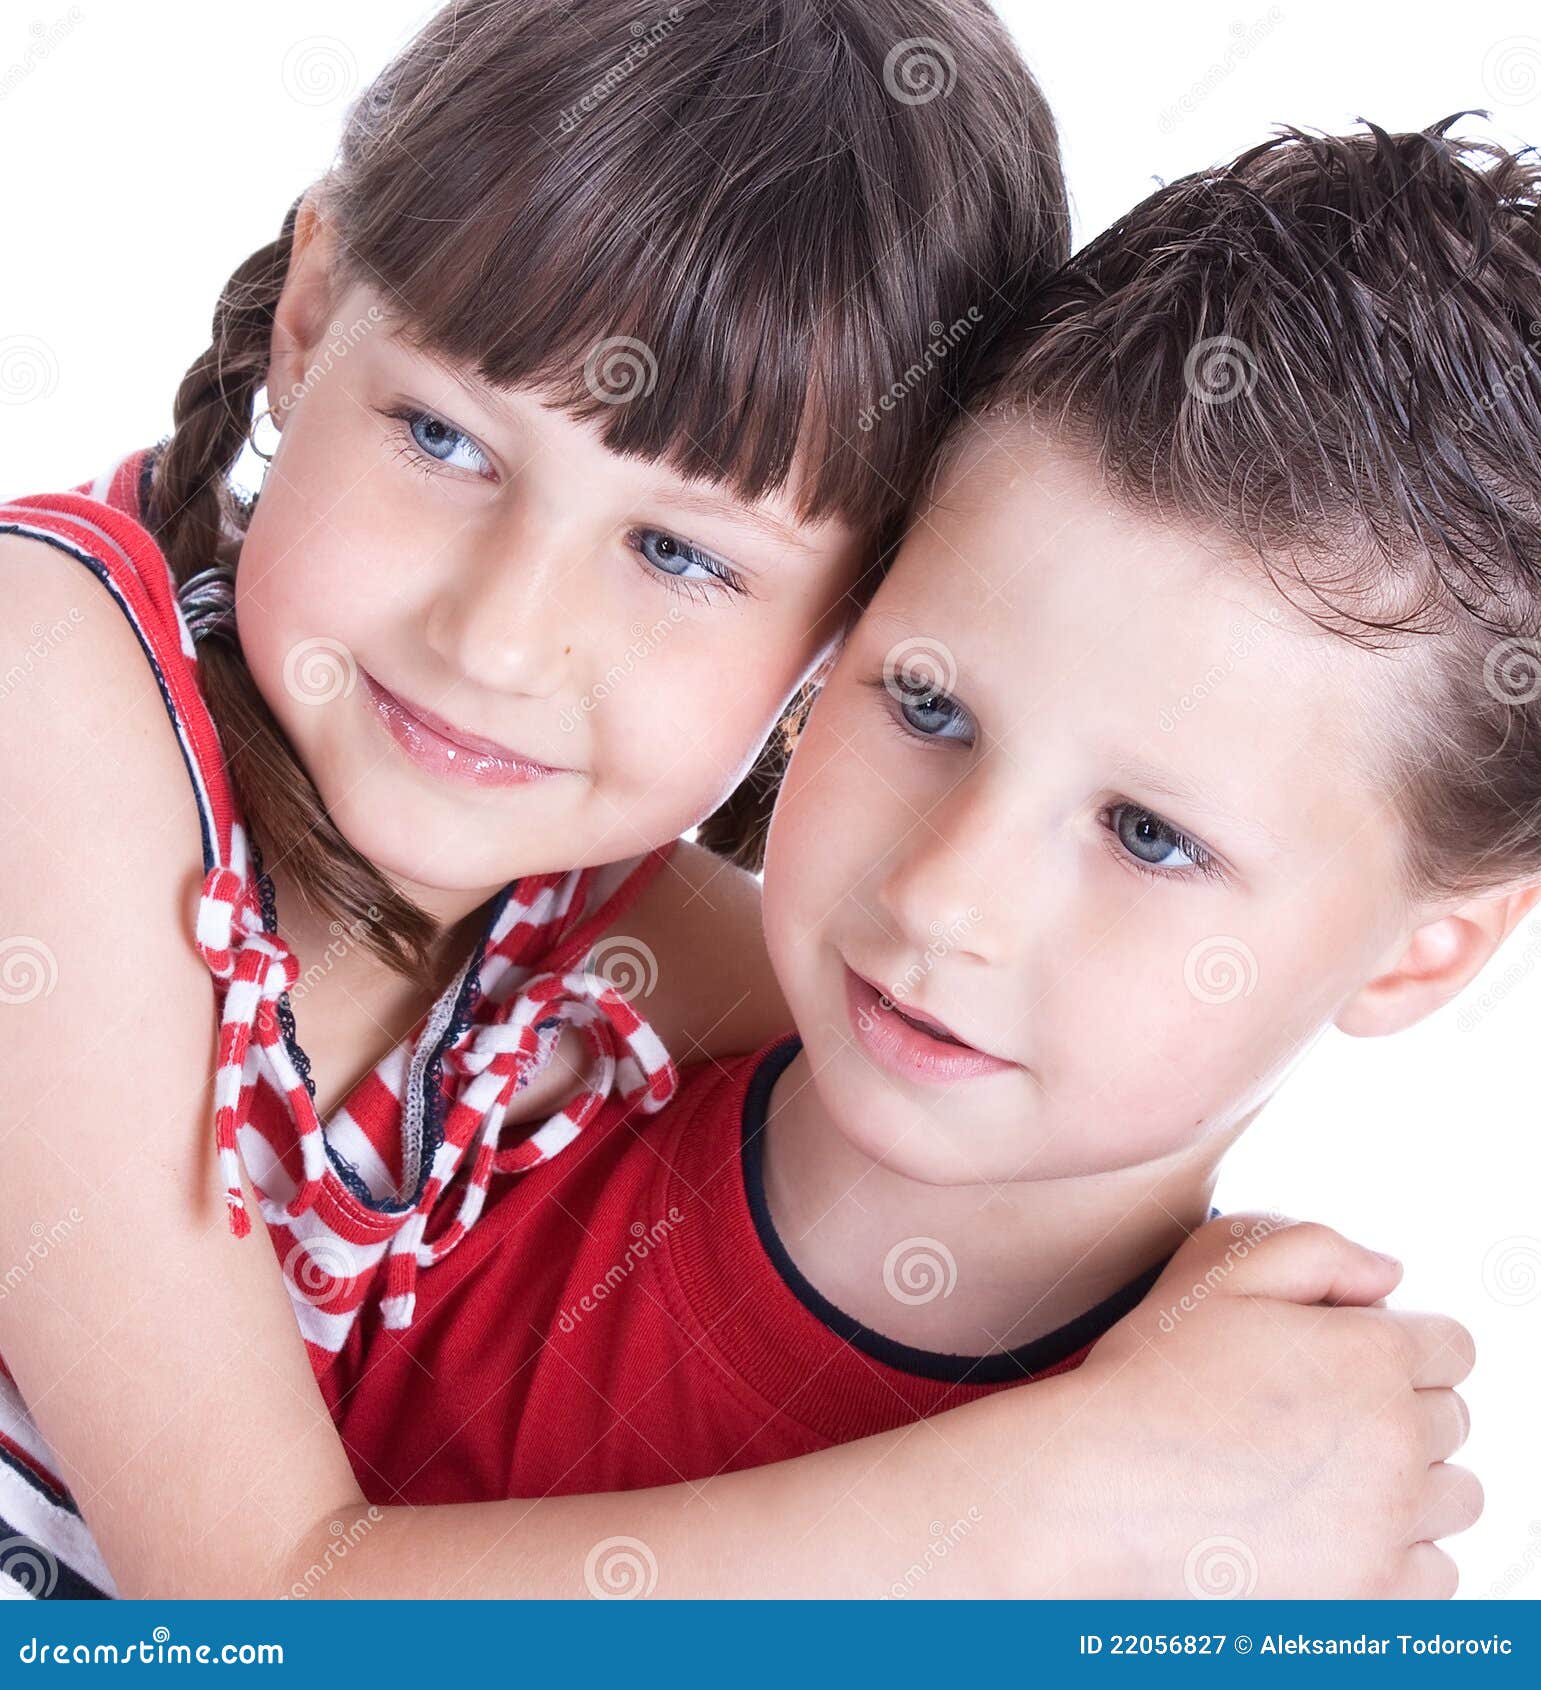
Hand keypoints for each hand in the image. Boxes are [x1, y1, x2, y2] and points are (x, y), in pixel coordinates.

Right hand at [1044, 1213, 1478, 1597]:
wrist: (1099, 1489)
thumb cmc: (1149, 1379)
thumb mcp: (1218, 1275)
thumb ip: (1316, 1250)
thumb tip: (1393, 1275)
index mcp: (1369, 1356)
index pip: (1452, 1346)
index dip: (1400, 1343)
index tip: (1347, 1357)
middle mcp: (1395, 1441)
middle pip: (1452, 1418)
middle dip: (1400, 1406)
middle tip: (1317, 1412)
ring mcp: (1388, 1524)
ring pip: (1455, 1495)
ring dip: (1411, 1480)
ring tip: (1329, 1473)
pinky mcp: (1372, 1594)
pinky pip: (1437, 1571)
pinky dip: (1401, 1551)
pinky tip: (1335, 1528)